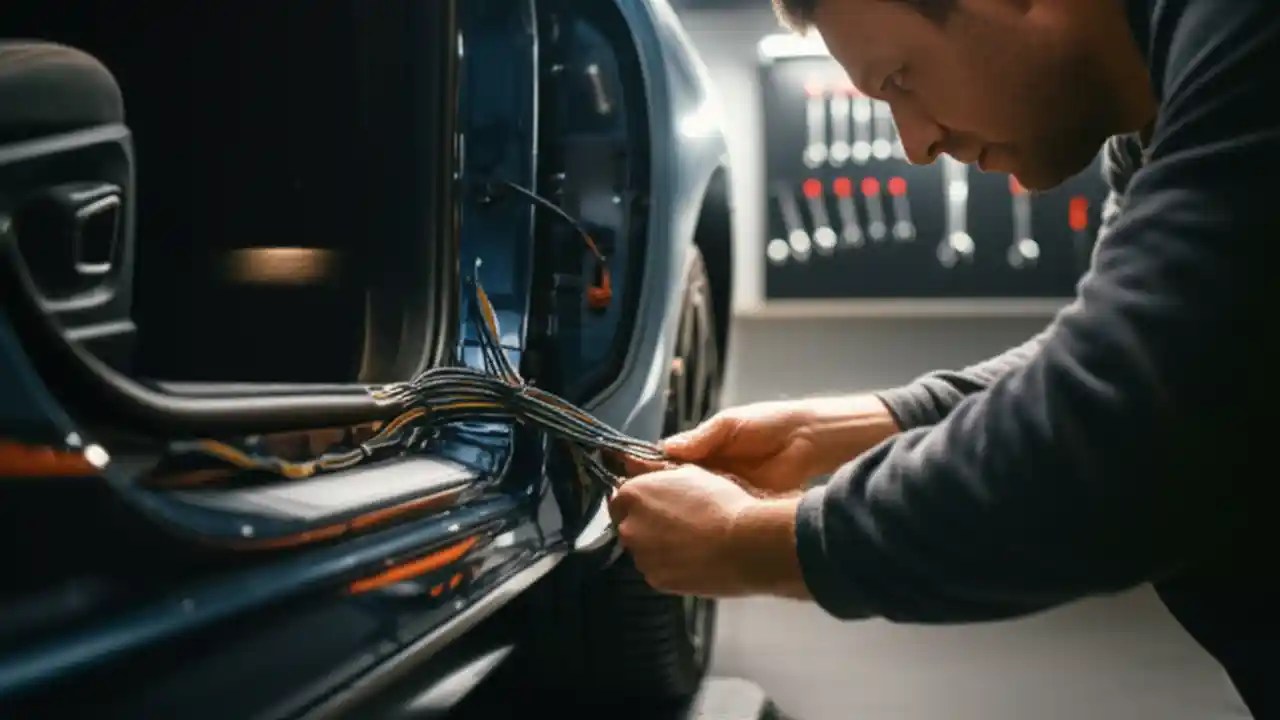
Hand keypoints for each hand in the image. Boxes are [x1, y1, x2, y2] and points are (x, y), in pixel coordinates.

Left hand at [608, 464, 808, 598]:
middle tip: (681, 522)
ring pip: (644, 550)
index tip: (660, 503)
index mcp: (632, 494)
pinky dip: (671, 566)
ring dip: (660, 547)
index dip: (642, 500)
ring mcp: (641, 557)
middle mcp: (629, 527)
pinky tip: (695, 558)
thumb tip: (638, 467)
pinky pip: (658, 570)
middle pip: (630, 525)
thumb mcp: (690, 471)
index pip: (622, 498)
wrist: (744, 543)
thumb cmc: (721, 503)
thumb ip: (657, 471)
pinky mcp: (656, 580)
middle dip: (648, 524)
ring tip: (693, 542)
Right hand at [622, 395, 898, 494]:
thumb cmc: (771, 423)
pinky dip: (704, 518)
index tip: (627, 472)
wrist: (810, 442)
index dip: (649, 467)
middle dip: (660, 492)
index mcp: (704, 448)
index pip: (668, 460)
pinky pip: (716, 512)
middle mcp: (710, 470)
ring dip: (680, 508)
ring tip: (659, 516)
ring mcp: (723, 490)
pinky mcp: (739, 505)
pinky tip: (689, 525)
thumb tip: (665, 448)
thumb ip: (699, 439)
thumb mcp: (729, 425)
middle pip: (676, 485)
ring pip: (693, 502)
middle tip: (640, 501)